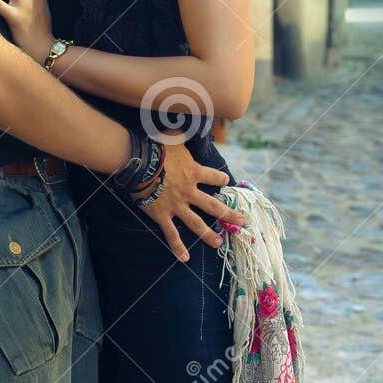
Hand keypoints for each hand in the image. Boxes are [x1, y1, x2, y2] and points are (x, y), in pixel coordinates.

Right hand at [133, 127, 247, 261]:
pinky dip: (177, 247)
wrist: (140, 164)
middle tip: (241, 222)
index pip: (214, 176)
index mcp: (194, 172)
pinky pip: (171, 234)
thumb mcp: (173, 135)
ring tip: (219, 243)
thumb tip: (182, 124)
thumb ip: (181, 132)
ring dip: (209, 234)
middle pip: (214, 206)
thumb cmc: (156, 148)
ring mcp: (177, 206)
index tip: (226, 181)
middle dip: (229, 214)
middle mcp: (190, 192)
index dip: (221, 178)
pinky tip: (185, 258)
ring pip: (197, 223)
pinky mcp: (162, 215)